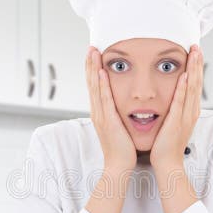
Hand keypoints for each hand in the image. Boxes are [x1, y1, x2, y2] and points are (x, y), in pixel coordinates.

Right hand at [86, 46, 135, 172]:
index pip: (94, 86)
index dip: (93, 69)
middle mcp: (97, 112)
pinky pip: (104, 100)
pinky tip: (101, 73)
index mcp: (100, 112)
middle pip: (91, 83)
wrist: (119, 165)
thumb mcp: (117, 126)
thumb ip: (116, 113)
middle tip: (91, 47)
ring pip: (95, 88)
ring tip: (93, 53)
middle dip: (90, 64)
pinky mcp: (107, 121)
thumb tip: (119, 104)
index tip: (94, 55)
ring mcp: (100, 116)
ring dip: (93, 69)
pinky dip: (101, 86)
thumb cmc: (122, 148)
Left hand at [149, 44, 202, 171]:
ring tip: (194, 53)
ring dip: (194, 70)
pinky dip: (184, 89)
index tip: (195, 52)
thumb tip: (172, 97)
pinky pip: (181, 102)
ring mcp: (186, 117)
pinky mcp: (177, 122)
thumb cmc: (166, 144)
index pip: (195, 84)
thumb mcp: (173, 122)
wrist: (167, 163)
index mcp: (190, 110)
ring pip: (192, 89)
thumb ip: (174, 109)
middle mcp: (191, 111)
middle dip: (197, 63)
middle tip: (197, 46)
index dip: (196, 67)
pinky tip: (185, 76)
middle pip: (197, 82)